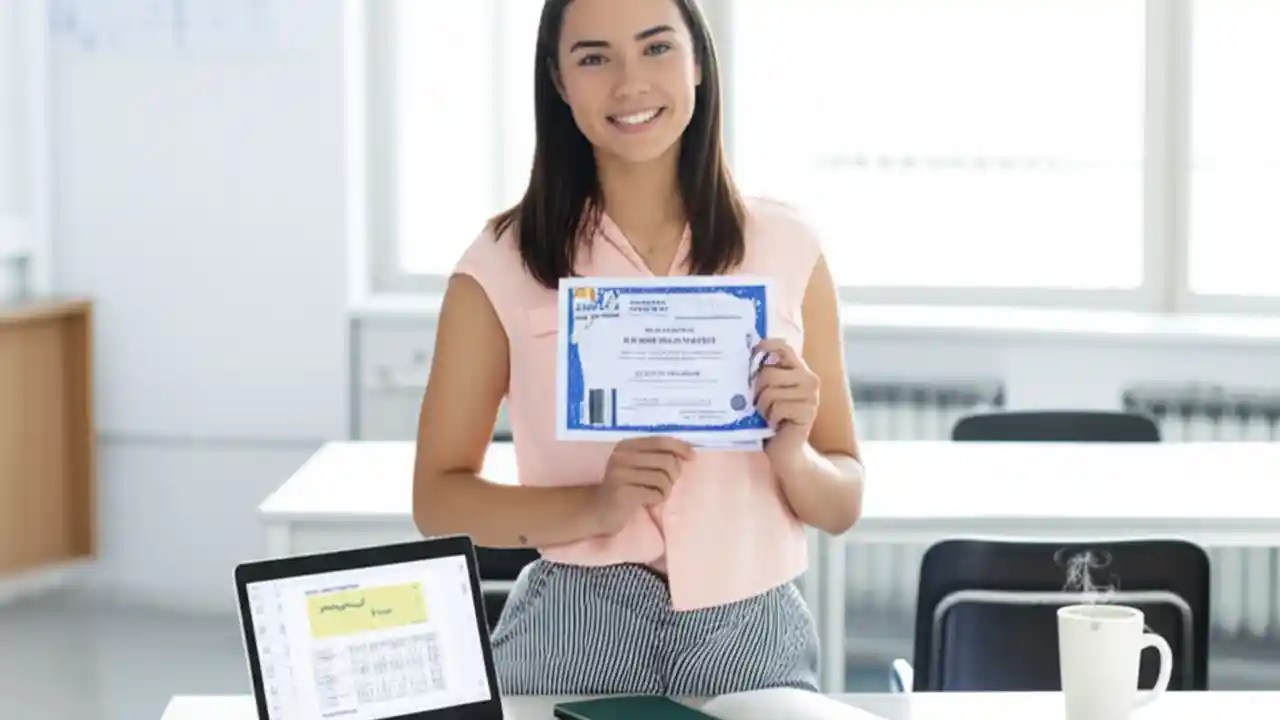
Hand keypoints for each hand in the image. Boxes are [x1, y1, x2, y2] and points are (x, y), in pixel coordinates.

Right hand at [590, 437, 694, 535]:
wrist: (596, 510)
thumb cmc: (623, 488)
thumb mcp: (636, 466)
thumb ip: (655, 456)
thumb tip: (686, 453)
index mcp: (626, 446)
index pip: (660, 441)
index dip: (680, 447)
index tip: (692, 456)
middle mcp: (621, 457)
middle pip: (665, 461)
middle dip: (674, 474)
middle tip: (669, 484)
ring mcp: (620, 475)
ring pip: (662, 479)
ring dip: (666, 490)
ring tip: (658, 494)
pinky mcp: (622, 494)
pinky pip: (654, 494)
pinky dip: (657, 499)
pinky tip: (650, 502)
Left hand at [753, 338, 818, 476]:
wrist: (786, 451)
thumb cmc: (772, 419)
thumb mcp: (767, 392)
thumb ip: (763, 374)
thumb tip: (744, 356)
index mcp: (799, 370)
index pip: (784, 347)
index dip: (765, 345)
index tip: (752, 353)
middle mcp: (809, 379)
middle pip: (768, 373)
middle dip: (756, 391)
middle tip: (759, 404)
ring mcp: (811, 396)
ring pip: (770, 391)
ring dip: (762, 407)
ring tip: (767, 415)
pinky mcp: (808, 412)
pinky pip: (777, 407)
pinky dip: (770, 418)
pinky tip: (775, 424)